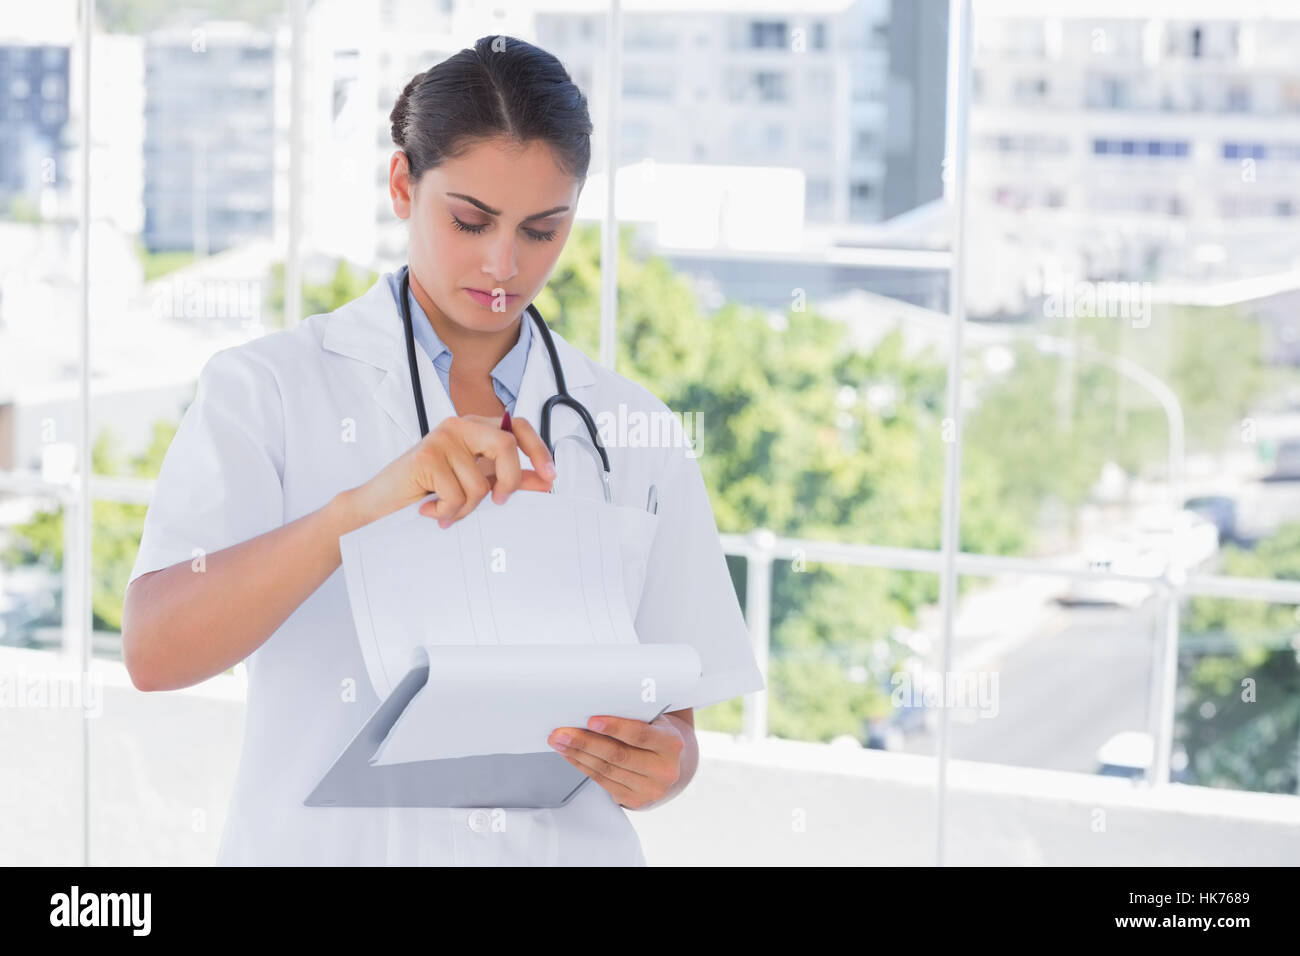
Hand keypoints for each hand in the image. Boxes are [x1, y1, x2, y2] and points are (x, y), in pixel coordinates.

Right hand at [347, 414, 554, 526]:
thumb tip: (544, 480)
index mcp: (475, 427)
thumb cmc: (426, 492)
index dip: (538, 450)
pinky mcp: (426, 457)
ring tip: (445, 509)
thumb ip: (506, 478)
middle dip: (510, 480)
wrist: (379, 505)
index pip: (517, 427)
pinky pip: (457, 495)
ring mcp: (441, 438)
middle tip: (500, 501)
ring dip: (467, 508)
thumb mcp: (473, 483)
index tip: (549, 477)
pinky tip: (429, 509)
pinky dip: (447, 512)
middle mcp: (459, 426)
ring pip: (480, 483)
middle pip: (506, 446)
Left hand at [548, 715, 685, 809]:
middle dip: (585, 742)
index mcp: (672, 744)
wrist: (674, 767)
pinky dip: (584, 766)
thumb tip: (594, 705)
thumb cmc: (658, 737)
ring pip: (606, 770)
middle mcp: (664, 770)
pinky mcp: (635, 801)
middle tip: (562, 733)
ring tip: (560, 742)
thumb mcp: (656, 723)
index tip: (592, 720)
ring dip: (578, 755)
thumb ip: (635, 716)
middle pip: (617, 755)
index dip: (615, 727)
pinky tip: (572, 756)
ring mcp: (650, 789)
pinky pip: (603, 782)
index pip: (641, 735)